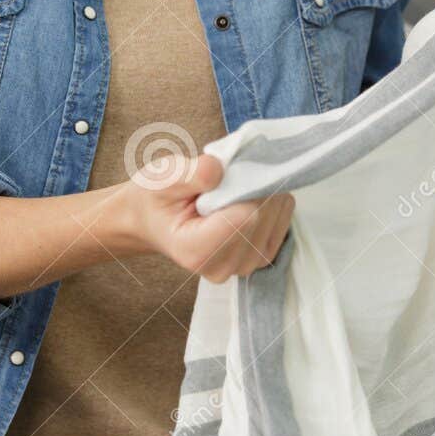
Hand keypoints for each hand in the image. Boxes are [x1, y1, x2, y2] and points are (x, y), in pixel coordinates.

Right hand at [123, 151, 294, 282]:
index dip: (246, 185)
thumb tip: (219, 170)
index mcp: (196, 251)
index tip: (231, 167)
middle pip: (263, 218)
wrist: (152, 219)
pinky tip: (250, 195)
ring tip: (237, 185)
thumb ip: (191, 174)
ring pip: (277, 219)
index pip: (244, 218)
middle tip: (232, 172)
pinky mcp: (260, 258)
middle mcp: (223, 267)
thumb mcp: (163, 178)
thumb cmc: (156, 198)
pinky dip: (273, 202)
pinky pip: (283, 222)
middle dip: (256, 186)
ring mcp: (244, 266)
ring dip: (266, 192)